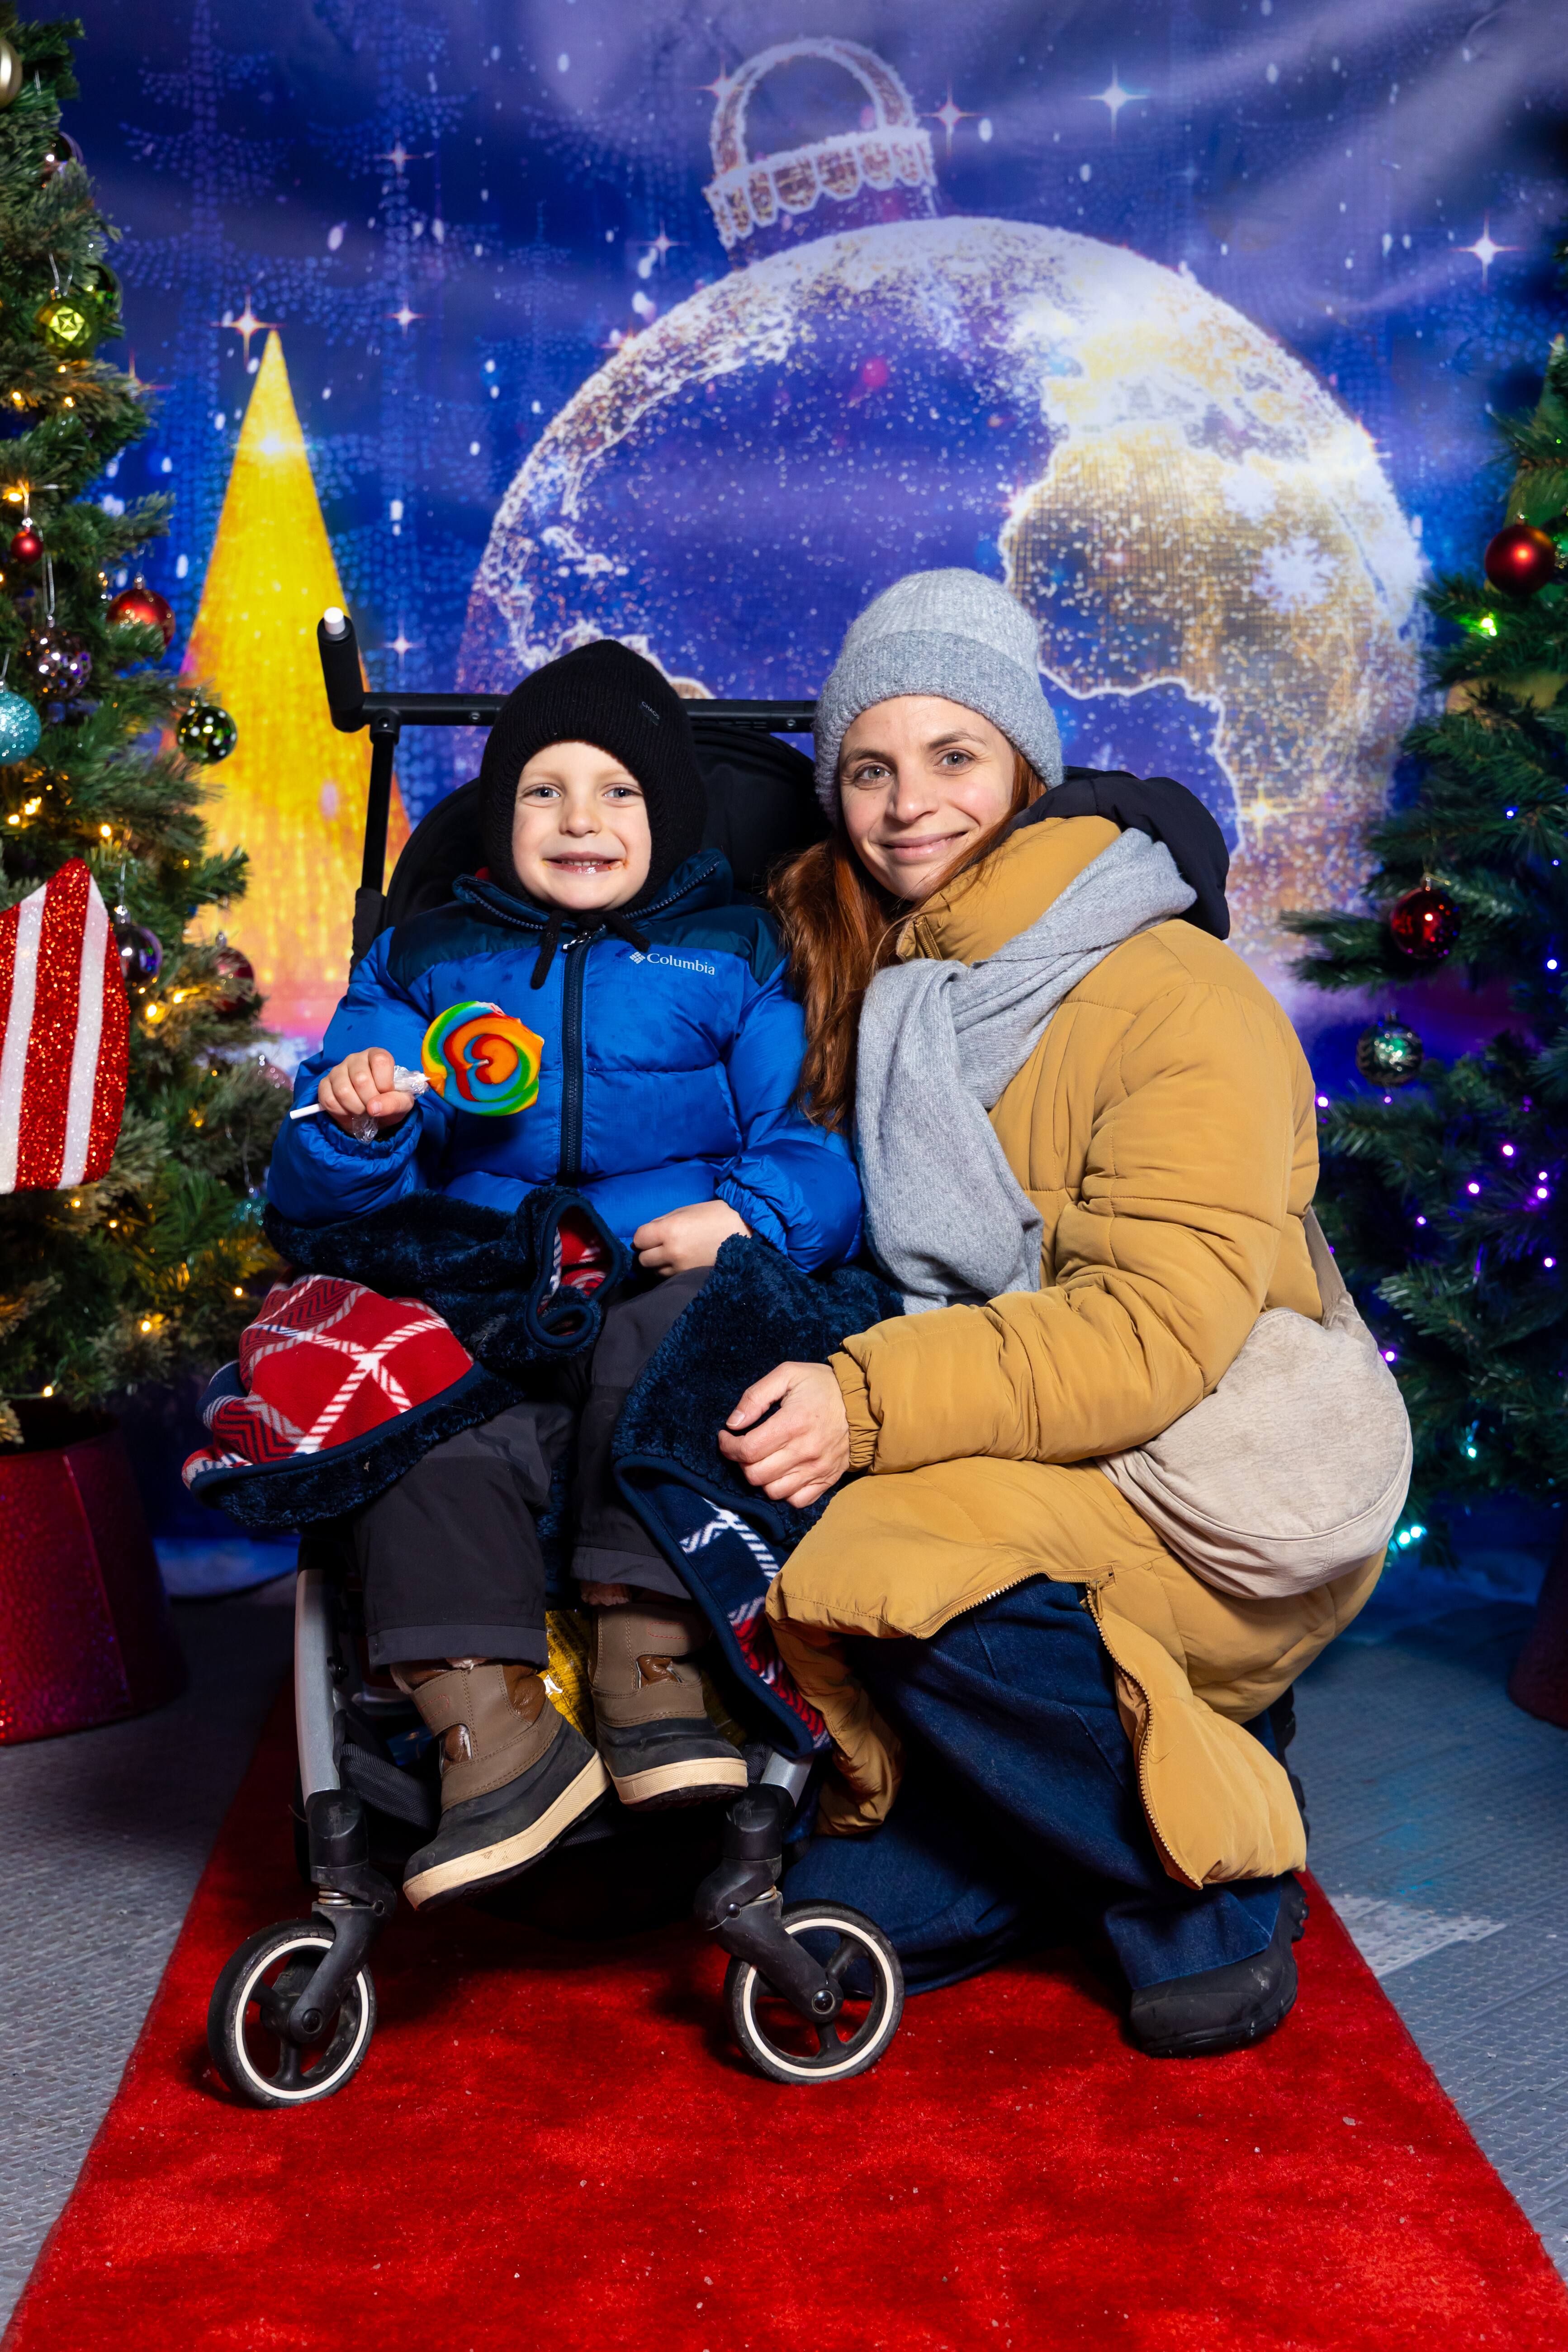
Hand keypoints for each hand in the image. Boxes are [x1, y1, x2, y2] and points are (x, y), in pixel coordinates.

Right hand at [317, 1047, 415, 1135]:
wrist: (373, 1114)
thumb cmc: (389, 1102)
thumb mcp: (402, 1103)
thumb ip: (395, 1103)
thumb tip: (374, 1107)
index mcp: (376, 1055)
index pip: (381, 1060)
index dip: (385, 1083)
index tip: (386, 1093)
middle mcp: (355, 1058)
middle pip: (361, 1079)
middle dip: (370, 1100)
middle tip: (373, 1107)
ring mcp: (337, 1070)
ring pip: (343, 1090)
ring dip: (355, 1108)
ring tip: (362, 1110)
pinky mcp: (324, 1084)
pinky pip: (328, 1099)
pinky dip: (341, 1112)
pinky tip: (349, 1111)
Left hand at [633, 1199, 749, 1275]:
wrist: (744, 1229)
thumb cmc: (714, 1215)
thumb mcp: (684, 1211)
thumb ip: (661, 1223)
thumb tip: (645, 1236)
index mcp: (670, 1230)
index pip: (639, 1239)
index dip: (642, 1237)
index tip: (650, 1236)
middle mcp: (672, 1252)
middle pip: (644, 1260)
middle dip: (648, 1252)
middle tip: (659, 1246)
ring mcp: (682, 1268)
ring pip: (655, 1272)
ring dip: (659, 1264)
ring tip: (672, 1255)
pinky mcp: (691, 1277)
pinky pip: (670, 1278)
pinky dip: (671, 1271)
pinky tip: (681, 1262)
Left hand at [718, 1361, 849, 1508]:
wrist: (863, 1403)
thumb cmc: (822, 1385)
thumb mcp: (787, 1374)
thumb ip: (755, 1397)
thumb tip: (733, 1423)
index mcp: (793, 1423)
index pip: (748, 1450)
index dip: (728, 1446)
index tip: (727, 1436)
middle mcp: (805, 1451)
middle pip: (755, 1474)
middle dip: (740, 1462)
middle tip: (742, 1447)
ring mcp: (817, 1469)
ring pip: (772, 1491)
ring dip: (760, 1478)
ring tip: (762, 1460)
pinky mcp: (826, 1480)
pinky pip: (796, 1500)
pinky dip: (783, 1492)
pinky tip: (781, 1473)